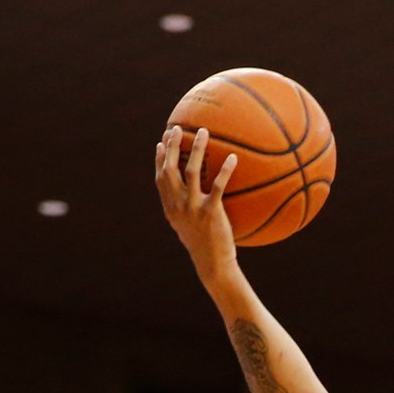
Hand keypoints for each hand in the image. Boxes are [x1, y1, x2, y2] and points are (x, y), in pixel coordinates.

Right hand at [155, 124, 237, 278]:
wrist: (212, 263)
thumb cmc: (203, 245)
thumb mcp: (188, 226)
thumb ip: (186, 209)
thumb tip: (191, 196)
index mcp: (170, 207)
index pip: (161, 178)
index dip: (160, 159)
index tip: (162, 141)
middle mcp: (177, 204)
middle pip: (171, 169)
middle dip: (173, 146)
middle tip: (177, 128)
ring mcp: (193, 207)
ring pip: (191, 171)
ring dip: (196, 149)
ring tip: (203, 132)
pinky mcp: (211, 212)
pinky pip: (218, 186)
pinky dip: (225, 170)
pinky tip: (233, 158)